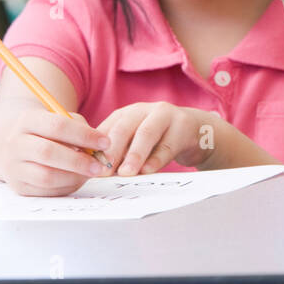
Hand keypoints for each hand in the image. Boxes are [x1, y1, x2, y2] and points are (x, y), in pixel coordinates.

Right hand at [0, 108, 111, 196]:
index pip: (57, 126)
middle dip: (79, 161)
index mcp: (28, 120)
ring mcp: (14, 167)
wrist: (14, 145)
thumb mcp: (61, 119)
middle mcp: (16, 143)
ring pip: (46, 176)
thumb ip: (81, 129)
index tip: (106, 143)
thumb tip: (100, 150)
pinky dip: (66, 187)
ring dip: (74, 177)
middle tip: (99, 166)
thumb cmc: (47, 131)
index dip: (84, 135)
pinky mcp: (18, 187)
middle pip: (48, 153)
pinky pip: (46, 191)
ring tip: (89, 173)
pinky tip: (77, 179)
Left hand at [98, 102, 216, 175]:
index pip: (105, 130)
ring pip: (146, 133)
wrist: (195, 131)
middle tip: (103, 172)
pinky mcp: (183, 124)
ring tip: (126, 173)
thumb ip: (118, 152)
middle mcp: (143, 110)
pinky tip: (148, 170)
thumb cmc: (159, 140)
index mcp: (126, 114)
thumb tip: (94, 172)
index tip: (87, 169)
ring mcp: (165, 114)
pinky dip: (157, 159)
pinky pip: (168, 144)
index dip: (95, 149)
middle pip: (123, 128)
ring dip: (134, 154)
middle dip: (112, 151)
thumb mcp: (135, 142)